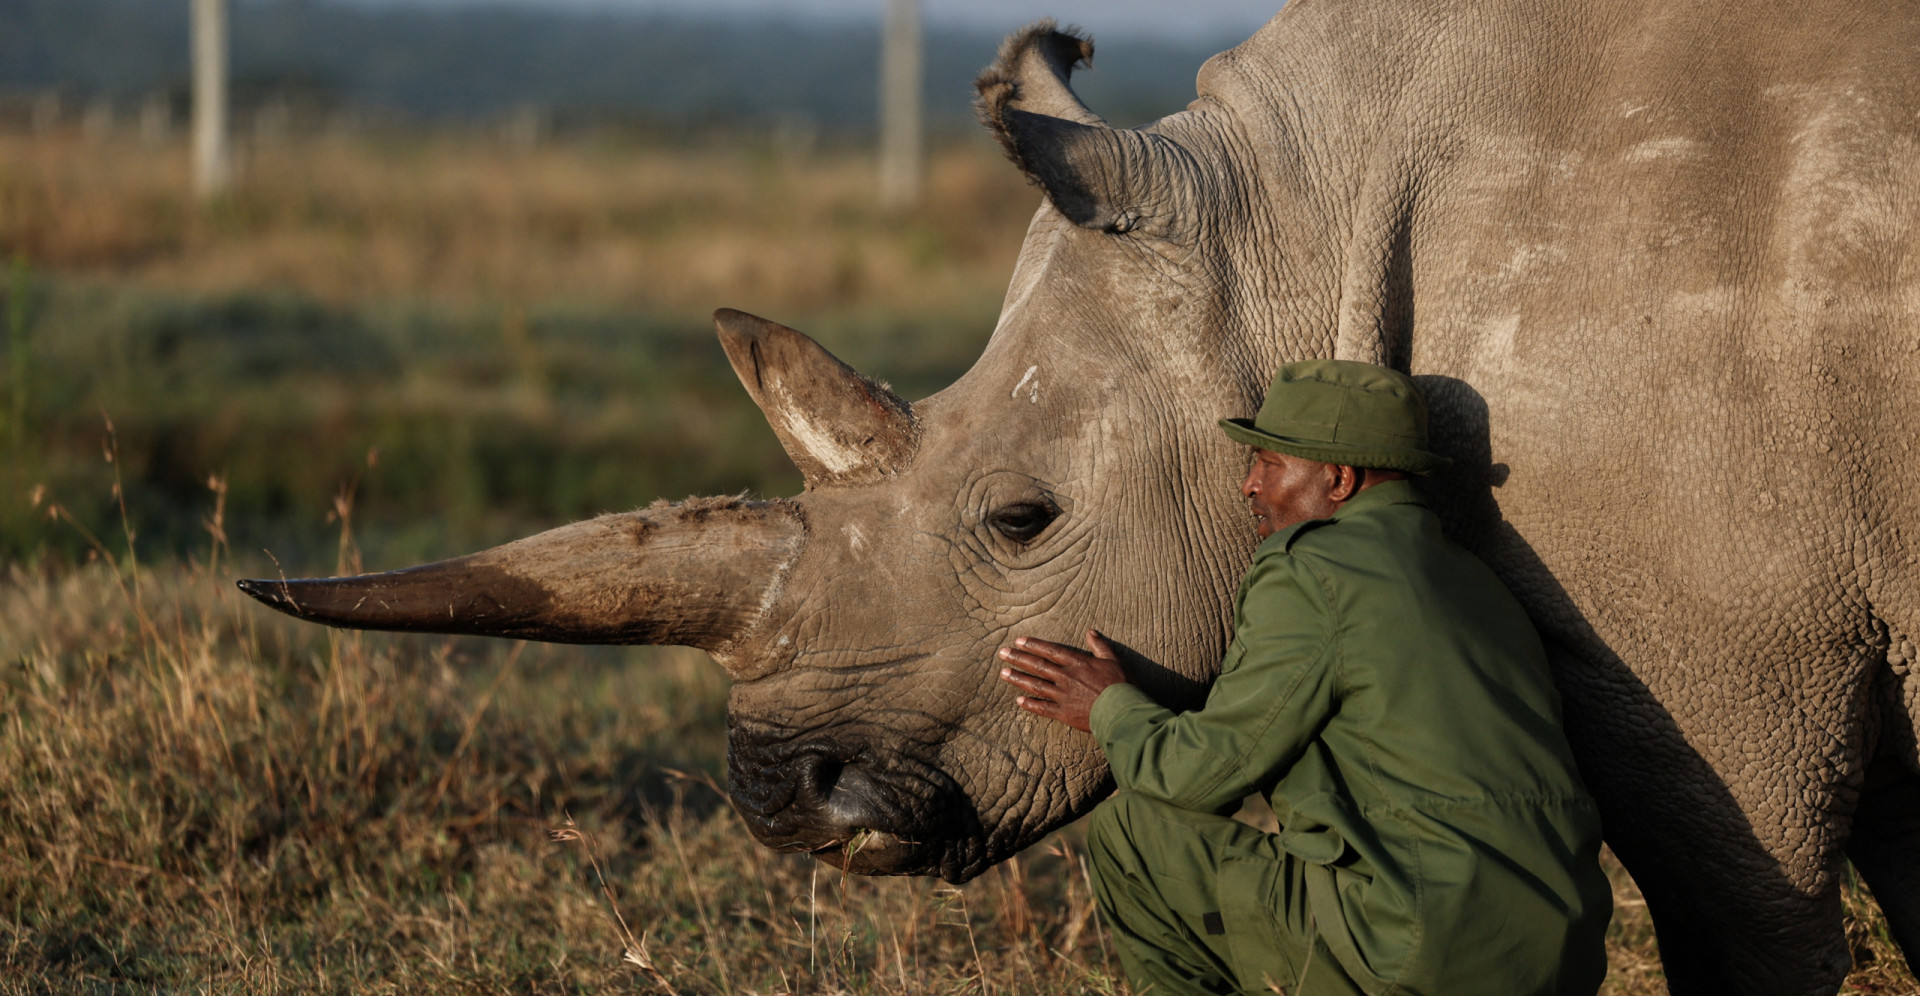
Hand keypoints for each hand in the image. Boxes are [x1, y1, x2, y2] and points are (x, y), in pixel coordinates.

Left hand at [998, 630, 1128, 732]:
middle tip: (1002, 653)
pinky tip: (1018, 701)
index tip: (1019, 641)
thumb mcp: (1114, 660)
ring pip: (1035, 685)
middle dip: (1018, 658)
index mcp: (1077, 663)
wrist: (1122, 712)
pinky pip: (1043, 708)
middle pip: (1037, 666)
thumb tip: (1090, 632)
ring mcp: (1063, 696)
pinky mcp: (1064, 713)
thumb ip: (1100, 646)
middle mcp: (1066, 677)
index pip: (1050, 651)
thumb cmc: (1121, 685)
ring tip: (1003, 673)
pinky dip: (1030, 704)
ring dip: (1018, 678)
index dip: (1034, 645)